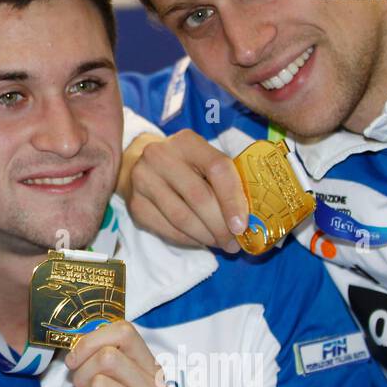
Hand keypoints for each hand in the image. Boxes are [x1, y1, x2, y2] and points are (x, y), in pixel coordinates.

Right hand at [119, 130, 247, 250]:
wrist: (136, 163)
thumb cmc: (183, 165)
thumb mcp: (203, 160)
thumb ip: (225, 180)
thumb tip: (251, 220)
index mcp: (186, 141)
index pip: (217, 168)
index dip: (233, 199)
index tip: (242, 226)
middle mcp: (160, 156)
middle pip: (198, 197)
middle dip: (221, 226)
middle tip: (234, 243)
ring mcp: (143, 180)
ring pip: (182, 218)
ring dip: (206, 237)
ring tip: (220, 244)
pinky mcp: (135, 205)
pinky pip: (167, 229)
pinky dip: (188, 240)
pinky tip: (199, 240)